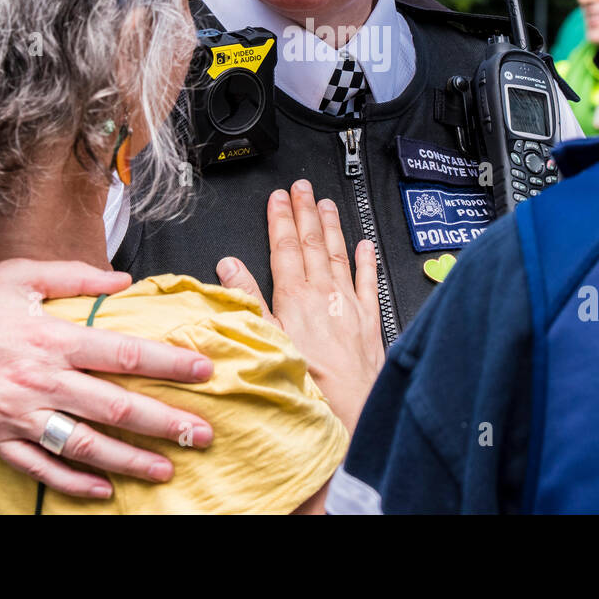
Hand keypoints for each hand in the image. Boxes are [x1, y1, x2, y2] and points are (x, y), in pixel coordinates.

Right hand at [0, 259, 214, 498]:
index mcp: (50, 338)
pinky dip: (73, 483)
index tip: (203, 371)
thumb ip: (76, 277)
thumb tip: (123, 279)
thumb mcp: (20, 274)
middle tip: (200, 434)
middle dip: (163, 423)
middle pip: (114, 408)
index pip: (124, 354)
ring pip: (83, 446)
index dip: (168, 364)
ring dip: (129, 462)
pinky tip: (103, 491)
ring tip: (165, 469)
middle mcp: (38, 381)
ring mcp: (16, 415)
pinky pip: (39, 468)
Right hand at [217, 179, 384, 432]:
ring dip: (332, 227)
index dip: (281, 219)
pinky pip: (369, 282)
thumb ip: (246, 299)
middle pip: (312, 243)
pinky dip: (367, 260)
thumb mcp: (263, 341)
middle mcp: (324, 295)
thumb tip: (229, 266)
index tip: (278, 199)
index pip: (285, 247)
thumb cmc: (307, 385)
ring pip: (338, 254)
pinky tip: (366, 244)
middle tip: (302, 188)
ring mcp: (348, 305)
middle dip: (305, 211)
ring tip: (327, 204)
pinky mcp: (369, 321)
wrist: (350, 410)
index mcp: (295, 298)